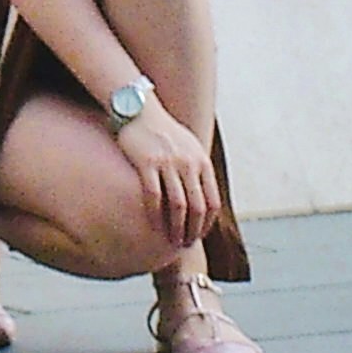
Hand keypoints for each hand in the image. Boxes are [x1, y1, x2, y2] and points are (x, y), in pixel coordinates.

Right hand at [112, 101, 220, 254]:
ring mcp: (168, 163)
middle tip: (186, 244)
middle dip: (194, 230)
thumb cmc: (163, 131)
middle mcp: (188, 163)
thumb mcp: (188, 147)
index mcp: (201, 161)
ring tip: (172, 240)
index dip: (207, 223)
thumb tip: (202, 197)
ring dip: (177, 228)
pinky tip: (153, 225)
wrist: (139, 108)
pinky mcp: (146, 162)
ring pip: (178, 206)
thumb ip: (197, 169)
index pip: (212, 201)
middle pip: (197, 207)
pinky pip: (154, 196)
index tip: (200, 235)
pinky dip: (155, 215)